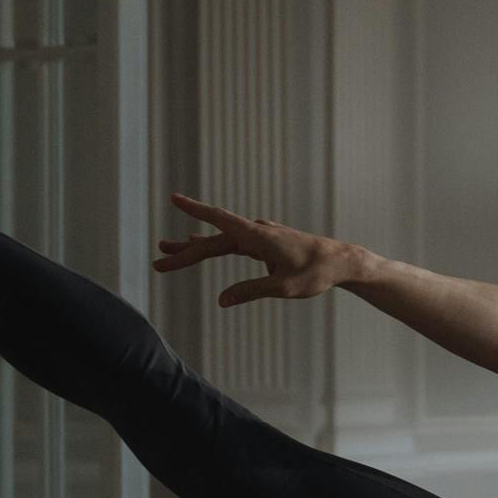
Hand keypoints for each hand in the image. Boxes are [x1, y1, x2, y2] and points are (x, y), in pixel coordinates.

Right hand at [153, 195, 365, 305]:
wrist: (339, 261)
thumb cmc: (316, 273)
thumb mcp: (283, 288)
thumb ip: (251, 291)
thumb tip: (222, 300)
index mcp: (258, 236)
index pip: (220, 219)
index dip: (195, 209)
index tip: (174, 198)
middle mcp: (256, 232)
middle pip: (213, 240)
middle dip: (184, 252)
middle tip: (158, 263)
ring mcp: (259, 236)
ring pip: (219, 241)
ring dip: (194, 247)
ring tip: (167, 250)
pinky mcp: (263, 244)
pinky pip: (231, 243)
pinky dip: (212, 245)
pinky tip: (197, 244)